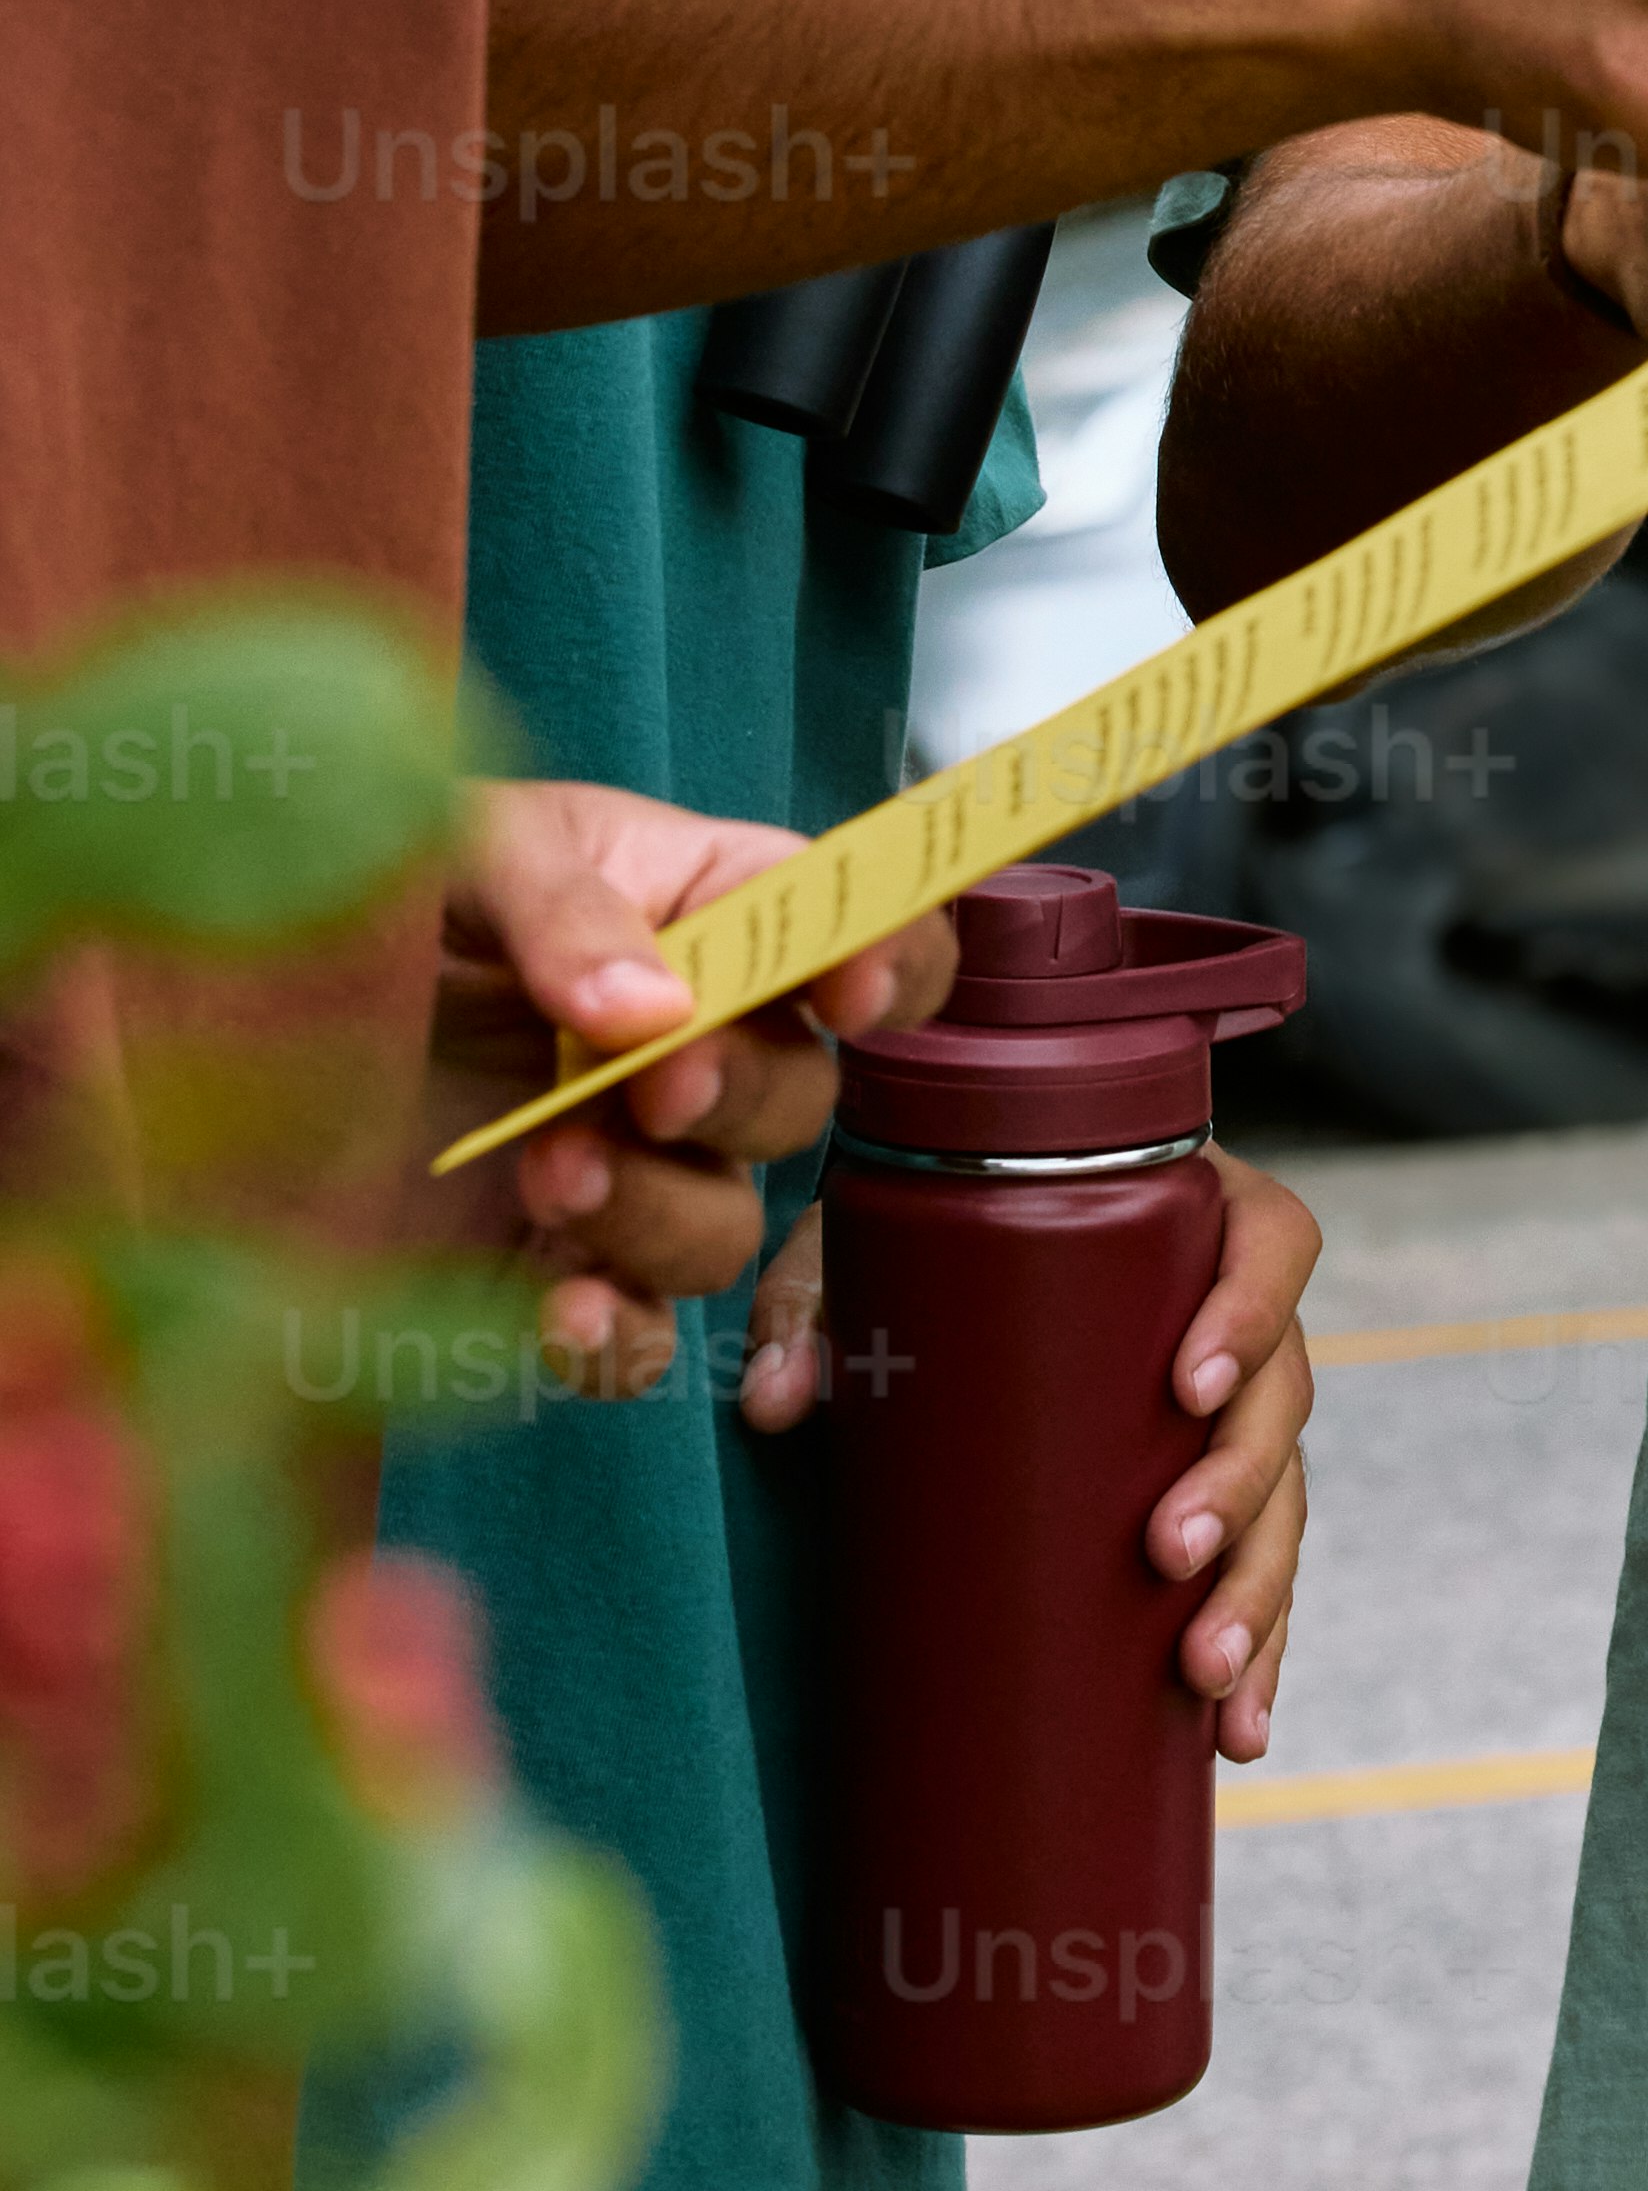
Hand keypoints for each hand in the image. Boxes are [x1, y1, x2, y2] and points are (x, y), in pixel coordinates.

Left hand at [421, 788, 959, 1395]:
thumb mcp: (457, 848)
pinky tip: (559, 1306)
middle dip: (741, 1093)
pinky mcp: (548, 1275)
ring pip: (728, 1228)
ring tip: (549, 1169)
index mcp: (696, 906)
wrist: (211, 1025)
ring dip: (662, 1211)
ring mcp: (625, 1172)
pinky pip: (638, 1342)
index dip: (893, 960)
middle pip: (805, 1094)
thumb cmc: (363, 899)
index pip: (848, 927)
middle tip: (650, 1086)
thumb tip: (655, 1007)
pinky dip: (618, 1336)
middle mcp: (682, 1047)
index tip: (849, 996)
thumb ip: (563, 904)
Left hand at [748, 1144, 1321, 1759]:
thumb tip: (776, 1404)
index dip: (1252, 1313)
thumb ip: (810, 1308)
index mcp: (1181, 1226)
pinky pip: (1257, 1576)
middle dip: (1241, 1487)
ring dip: (1259, 1591)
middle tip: (1169, 1553)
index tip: (1190, 1387)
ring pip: (1282, 1501)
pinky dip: (1257, 1651)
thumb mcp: (860, 1253)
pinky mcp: (1200, 1502)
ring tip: (1206, 1675)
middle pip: (1282, 1395)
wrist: (924, 1288)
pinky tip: (1234, 1729)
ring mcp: (1223, 1420)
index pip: (1270, 1243)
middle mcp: (1225, 1321)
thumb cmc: (913, 1249)